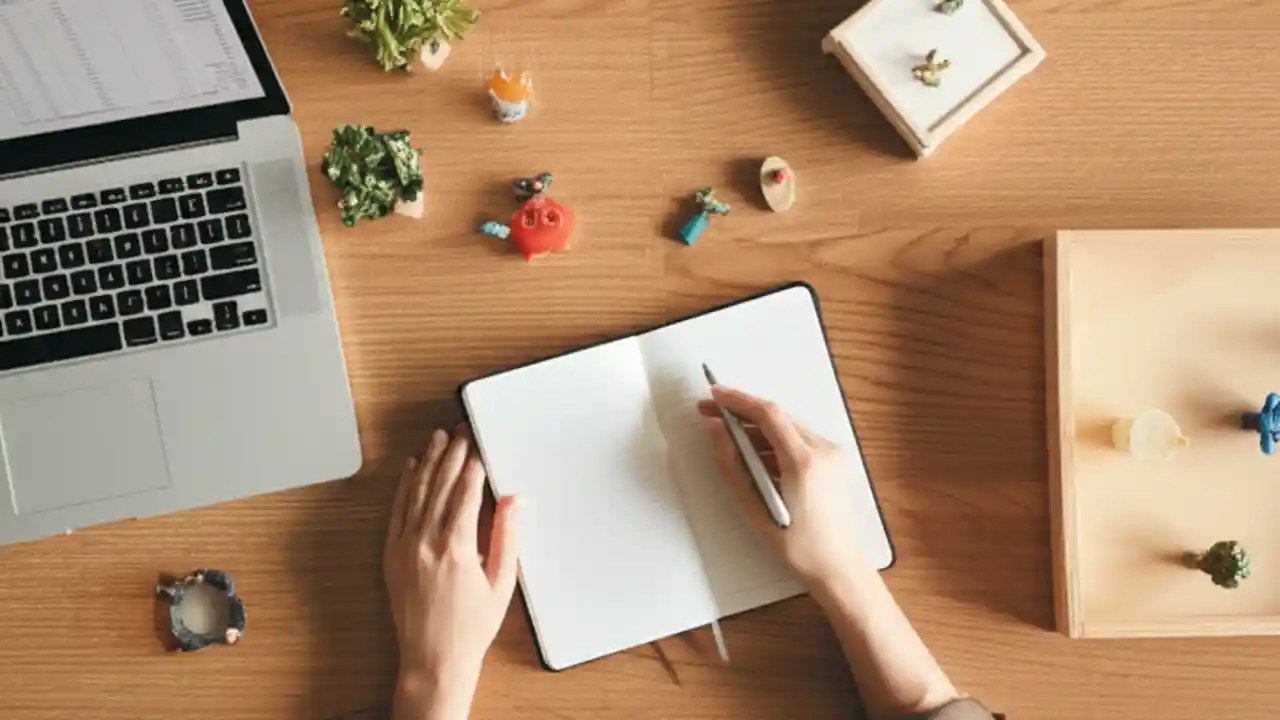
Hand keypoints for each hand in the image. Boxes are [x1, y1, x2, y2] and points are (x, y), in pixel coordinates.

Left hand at [384, 426, 519, 719]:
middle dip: (451, 454)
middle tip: (460, 431)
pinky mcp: (391, 556)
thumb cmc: (471, 627)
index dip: (472, 465)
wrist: (434, 659)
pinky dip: (404, 487)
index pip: (465, 493)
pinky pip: (397, 512)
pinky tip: (410, 468)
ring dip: (427, 462)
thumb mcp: (501, 583)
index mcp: (456, 549)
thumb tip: (512, 501)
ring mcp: (405, 548)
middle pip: (440, 486)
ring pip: (416, 493)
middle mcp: (426, 544)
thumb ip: (506, 536)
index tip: (478, 446)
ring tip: (437, 438)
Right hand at [699, 386, 864, 587]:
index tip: (715, 396)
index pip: (769, 414)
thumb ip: (731, 464)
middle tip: (713, 414)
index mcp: (804, 461)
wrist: (837, 566)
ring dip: (758, 428)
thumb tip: (716, 430)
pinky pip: (799, 441)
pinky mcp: (834, 462)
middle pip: (778, 417)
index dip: (738, 400)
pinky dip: (775, 442)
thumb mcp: (754, 507)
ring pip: (788, 427)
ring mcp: (832, 455)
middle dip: (743, 412)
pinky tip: (756, 456)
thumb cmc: (798, 546)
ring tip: (730, 438)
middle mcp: (823, 451)